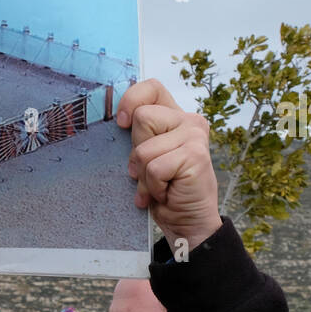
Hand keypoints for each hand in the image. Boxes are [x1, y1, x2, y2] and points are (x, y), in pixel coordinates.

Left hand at [116, 79, 222, 250]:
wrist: (187, 223)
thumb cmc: (164, 191)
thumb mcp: (146, 158)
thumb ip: (139, 137)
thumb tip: (115, 121)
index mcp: (174, 117)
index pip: (151, 88)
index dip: (131, 100)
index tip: (120, 123)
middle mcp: (189, 121)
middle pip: (141, 117)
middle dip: (136, 152)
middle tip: (150, 172)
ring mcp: (194, 136)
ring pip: (144, 149)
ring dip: (144, 176)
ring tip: (159, 186)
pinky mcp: (196, 156)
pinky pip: (154, 168)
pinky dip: (153, 187)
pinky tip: (166, 193)